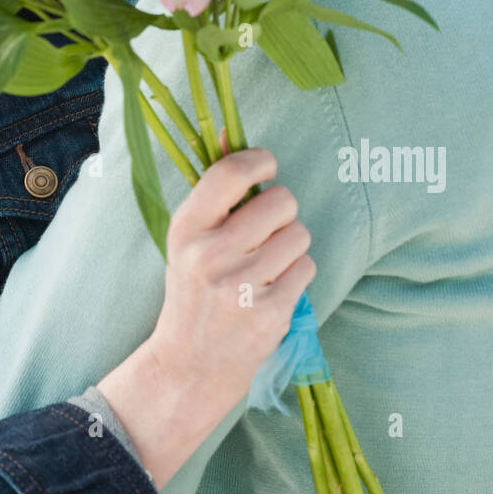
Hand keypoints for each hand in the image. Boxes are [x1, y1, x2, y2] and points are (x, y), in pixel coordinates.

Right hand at [97, 148, 313, 488]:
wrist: (191, 363)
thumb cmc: (194, 289)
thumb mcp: (189, 238)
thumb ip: (213, 189)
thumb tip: (228, 130)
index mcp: (186, 229)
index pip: (230, 174)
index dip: (259, 160)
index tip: (266, 165)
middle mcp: (211, 255)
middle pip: (281, 201)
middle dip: (281, 211)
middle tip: (265, 229)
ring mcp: (242, 287)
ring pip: (299, 234)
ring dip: (291, 244)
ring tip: (268, 262)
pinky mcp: (270, 314)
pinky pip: (307, 268)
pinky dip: (297, 274)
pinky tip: (274, 287)